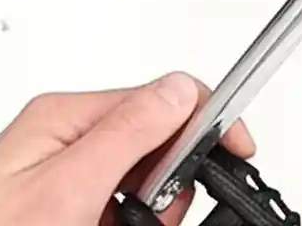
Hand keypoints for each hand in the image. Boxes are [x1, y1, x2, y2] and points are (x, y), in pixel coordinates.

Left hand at [0, 72, 254, 225]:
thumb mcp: (64, 188)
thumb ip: (126, 134)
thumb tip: (181, 90)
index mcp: (65, 117)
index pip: (161, 96)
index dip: (207, 122)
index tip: (237, 150)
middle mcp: (65, 139)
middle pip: (157, 144)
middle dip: (170, 185)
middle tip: (149, 219)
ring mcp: (64, 176)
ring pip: (143, 184)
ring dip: (148, 215)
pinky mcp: (64, 208)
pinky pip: (119, 209)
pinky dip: (126, 225)